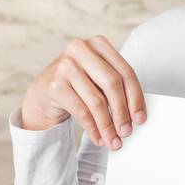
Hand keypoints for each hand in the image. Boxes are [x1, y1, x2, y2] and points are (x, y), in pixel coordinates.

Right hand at [20, 36, 145, 149]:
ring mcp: (65, 66)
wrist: (43, 93)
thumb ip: (117, 89)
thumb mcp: (99, 79)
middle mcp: (80, 50)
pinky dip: (92, 128)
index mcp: (98, 44)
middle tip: (127, 131)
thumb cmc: (78, 84)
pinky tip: (98, 137)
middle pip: (113, 84)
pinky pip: (81, 111)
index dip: (136, 98)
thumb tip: (135, 115)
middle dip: (122, 112)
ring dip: (108, 125)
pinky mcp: (55, 85)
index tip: (140, 117)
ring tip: (113, 140)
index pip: (126, 72)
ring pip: (97, 101)